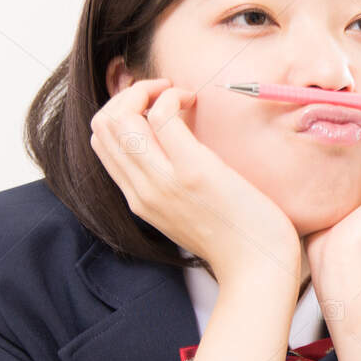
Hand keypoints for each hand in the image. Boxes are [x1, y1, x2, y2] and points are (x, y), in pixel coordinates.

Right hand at [89, 77, 302, 292]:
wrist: (259, 269)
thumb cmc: (236, 238)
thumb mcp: (189, 211)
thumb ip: (171, 184)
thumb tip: (174, 144)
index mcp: (139, 199)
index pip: (102, 142)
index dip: (122, 111)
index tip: (155, 106)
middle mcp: (141, 190)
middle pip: (103, 124)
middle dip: (129, 94)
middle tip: (165, 93)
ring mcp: (162, 182)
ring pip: (120, 117)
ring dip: (147, 90)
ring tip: (178, 95)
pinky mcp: (192, 171)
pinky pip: (160, 116)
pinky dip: (172, 96)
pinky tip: (193, 101)